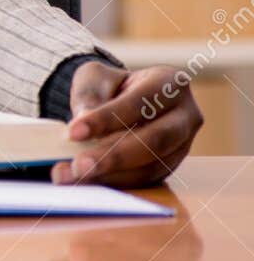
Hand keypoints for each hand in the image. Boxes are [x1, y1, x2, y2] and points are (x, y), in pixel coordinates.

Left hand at [55, 61, 201, 187]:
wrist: (121, 100)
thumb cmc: (111, 85)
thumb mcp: (96, 77)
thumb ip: (89, 95)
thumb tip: (83, 122)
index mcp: (170, 83)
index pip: (140, 103)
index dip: (107, 119)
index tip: (74, 132)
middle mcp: (185, 115)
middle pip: (155, 140)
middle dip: (114, 155)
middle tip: (79, 165)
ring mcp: (182, 144)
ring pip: (152, 166)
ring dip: (111, 175)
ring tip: (74, 176)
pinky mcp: (170, 166)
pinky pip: (145, 180)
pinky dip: (114, 183)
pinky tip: (87, 181)